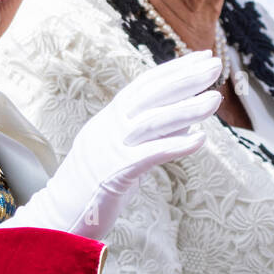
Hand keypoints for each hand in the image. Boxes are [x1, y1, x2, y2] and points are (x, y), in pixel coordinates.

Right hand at [2, 51, 221, 239]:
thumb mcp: (121, 153)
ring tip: (214, 99)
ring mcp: (109, 149)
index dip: (174, 69)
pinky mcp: (113, 174)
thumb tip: (187, 125)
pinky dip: (176, 146)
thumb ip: (149, 137)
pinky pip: (148, 155)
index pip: (145, 85)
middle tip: (215, 65)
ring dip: (186, 109)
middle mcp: (108, 127)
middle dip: (185, 78)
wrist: (58, 217)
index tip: (202, 56)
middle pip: (150, 95)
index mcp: (109, 119)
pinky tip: (200, 140)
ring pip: (152, 121)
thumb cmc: (92, 188)